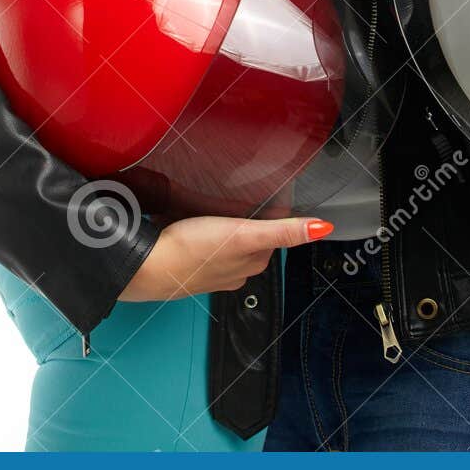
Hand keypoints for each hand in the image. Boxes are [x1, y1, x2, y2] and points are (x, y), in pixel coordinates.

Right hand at [119, 214, 332, 300]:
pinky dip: (205, 236)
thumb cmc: (194, 250)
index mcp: (251, 264)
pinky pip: (205, 249)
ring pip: (228, 246)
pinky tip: (195, 225)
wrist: (145, 267)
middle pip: (252, 241)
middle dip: (250, 222)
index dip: (271, 215)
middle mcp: (234, 272)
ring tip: (218, 208)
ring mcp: (209, 272)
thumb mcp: (244, 234)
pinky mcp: (188, 268)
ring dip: (227, 229)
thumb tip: (323, 229)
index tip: (268, 197)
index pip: (272, 236)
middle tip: (242, 199)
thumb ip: (283, 231)